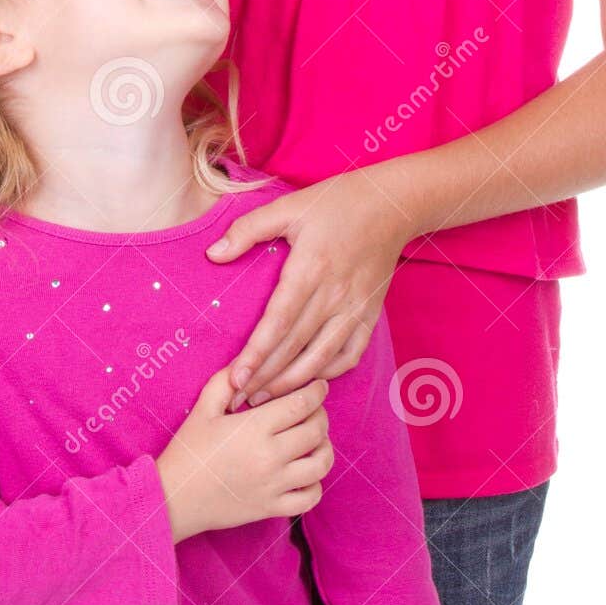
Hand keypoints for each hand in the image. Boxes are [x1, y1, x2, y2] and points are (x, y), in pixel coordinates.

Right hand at [155, 369, 332, 541]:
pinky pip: (310, 498)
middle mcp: (269, 456)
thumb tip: (248, 361)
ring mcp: (273, 485)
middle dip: (321, 415)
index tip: (319, 386)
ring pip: (320, 464)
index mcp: (254, 428)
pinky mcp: (271, 508)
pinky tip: (306, 473)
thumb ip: (226, 381)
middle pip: (316, 431)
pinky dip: (316, 484)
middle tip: (314, 409)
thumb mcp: (203, 408)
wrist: (173, 498)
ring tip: (315, 440)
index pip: (301, 404)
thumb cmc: (187, 450)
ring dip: (325, 448)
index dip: (316, 392)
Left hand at [205, 169, 414, 407]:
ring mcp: (355, 308)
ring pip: (321, 358)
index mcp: (310, 268)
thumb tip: (213, 255)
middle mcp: (334, 294)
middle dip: (265, 379)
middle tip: (239, 401)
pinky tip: (306, 379)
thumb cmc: (335, 203)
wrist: (391, 205)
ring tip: (264, 399)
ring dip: (292, 384)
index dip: (256, 354)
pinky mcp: (370, 315)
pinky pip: (349, 355)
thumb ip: (248, 229)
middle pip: (295, 348)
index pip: (278, 323)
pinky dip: (328, 372)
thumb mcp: (288, 206)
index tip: (235, 378)